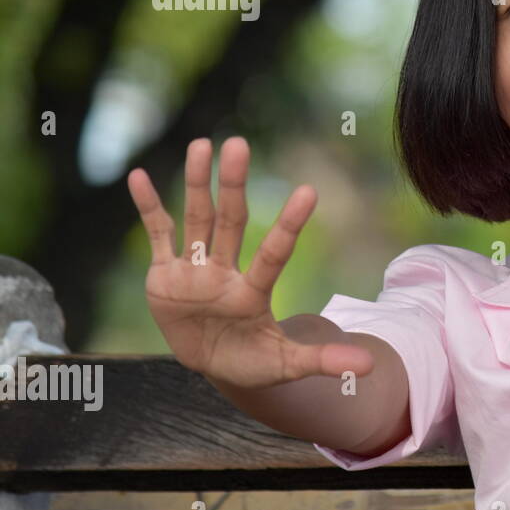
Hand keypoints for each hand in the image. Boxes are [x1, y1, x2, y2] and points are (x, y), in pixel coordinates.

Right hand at [126, 137, 372, 388]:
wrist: (216, 365)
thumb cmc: (254, 361)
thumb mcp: (287, 365)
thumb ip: (323, 360)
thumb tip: (370, 366)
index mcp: (254, 292)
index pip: (274, 254)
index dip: (289, 226)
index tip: (309, 191)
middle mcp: (225, 272)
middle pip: (230, 221)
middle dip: (233, 185)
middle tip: (239, 143)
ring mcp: (195, 270)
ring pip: (197, 219)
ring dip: (197, 183)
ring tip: (202, 144)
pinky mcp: (165, 275)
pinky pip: (157, 235)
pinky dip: (148, 207)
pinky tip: (139, 176)